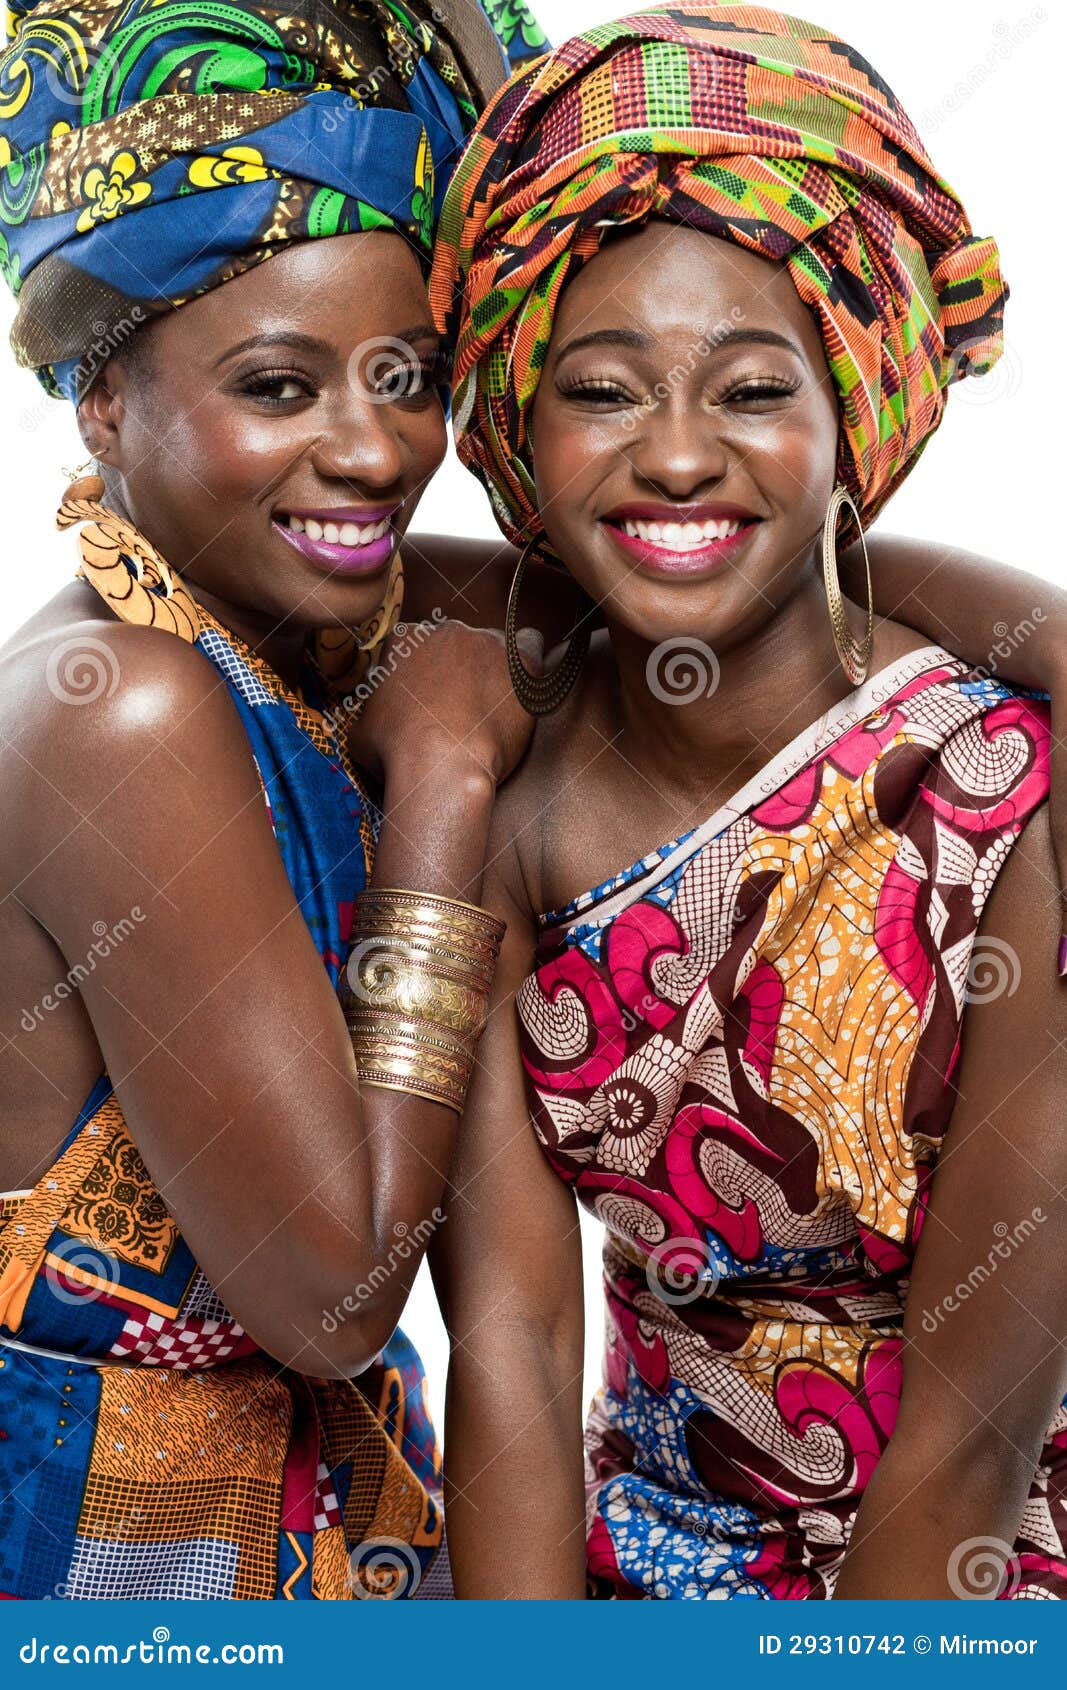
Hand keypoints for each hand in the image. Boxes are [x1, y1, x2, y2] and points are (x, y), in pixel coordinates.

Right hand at [348, 618, 541, 786]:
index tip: (427, 697)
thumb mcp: (361, 730)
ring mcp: (488, 642)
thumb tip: (370, 718)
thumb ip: (371, 711)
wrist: (442, 766)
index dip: (422, 672)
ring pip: (495, 643)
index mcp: (406, 638)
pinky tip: (524, 687)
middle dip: (458, 669)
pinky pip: (532, 646)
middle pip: (457, 643)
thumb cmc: (396, 753)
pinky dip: (528, 664)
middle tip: (459, 707)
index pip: (415, 642)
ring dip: (493, 666)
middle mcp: (447, 631)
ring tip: (493, 701)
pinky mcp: (522, 663)